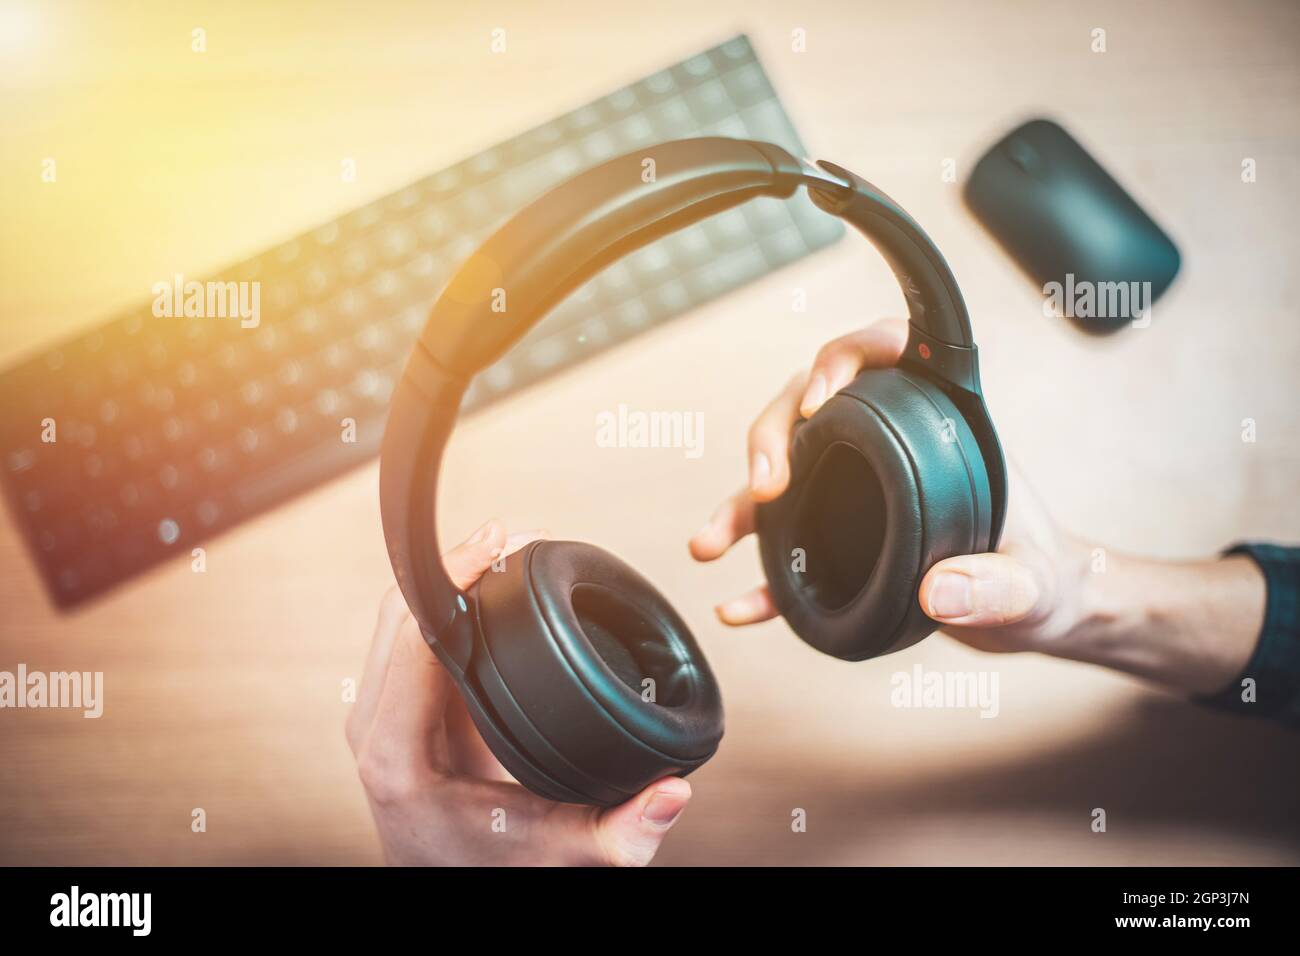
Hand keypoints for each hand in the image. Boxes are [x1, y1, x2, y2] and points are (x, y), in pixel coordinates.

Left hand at [347, 520, 692, 865]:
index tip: (501, 541)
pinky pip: (411, 635)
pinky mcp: (397, 705)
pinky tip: (487, 583)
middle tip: (516, 534)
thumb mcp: (563, 855)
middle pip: (399, 614)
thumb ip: (622, 832)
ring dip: (448, 578)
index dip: (455, 579)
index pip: (414, 640)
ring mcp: (381, 715)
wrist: (448, 886)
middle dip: (456, 564)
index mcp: (399, 758)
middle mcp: (376, 730)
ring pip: (399, 617)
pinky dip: (446, 603)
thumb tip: (674, 792)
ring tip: (506, 549)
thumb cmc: (494, 869)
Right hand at [688, 318, 1263, 693]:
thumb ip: (997, 586)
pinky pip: (787, 556)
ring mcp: (855, 497)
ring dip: (739, 505)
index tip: (821, 396)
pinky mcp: (841, 550)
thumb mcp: (1034, 582)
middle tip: (766, 481)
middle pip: (808, 411)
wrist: (1037, 614)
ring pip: (782, 478)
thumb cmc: (1048, 578)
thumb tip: (940, 592)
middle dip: (772, 435)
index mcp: (937, 426)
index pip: (884, 356)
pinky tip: (738, 608)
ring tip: (708, 542)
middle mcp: (885, 450)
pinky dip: (758, 580)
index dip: (845, 357)